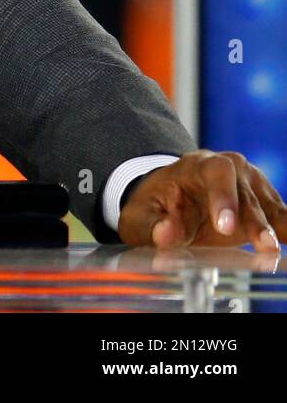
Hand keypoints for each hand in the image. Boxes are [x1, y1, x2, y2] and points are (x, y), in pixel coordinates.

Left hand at [118, 150, 284, 252]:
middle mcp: (230, 169)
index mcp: (197, 165)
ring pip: (268, 205)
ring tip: (275, 251)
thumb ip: (152, 226)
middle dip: (256, 220)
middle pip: (247, 191)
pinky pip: (280, 216)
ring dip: (275, 228)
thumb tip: (165, 235)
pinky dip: (284, 229)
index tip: (225, 227)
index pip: (216, 173)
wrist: (172, 199)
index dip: (224, 198)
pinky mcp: (264, 203)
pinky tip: (285, 242)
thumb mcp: (143, 216)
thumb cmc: (157, 206)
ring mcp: (250, 184)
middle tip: (264, 245)